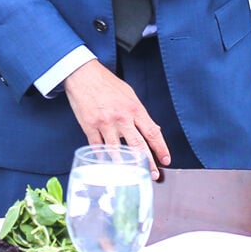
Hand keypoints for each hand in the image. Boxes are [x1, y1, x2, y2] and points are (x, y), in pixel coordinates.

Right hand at [63, 59, 170, 177]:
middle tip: (153, 174)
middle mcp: (122, 117)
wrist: (85, 75)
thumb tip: (153, 129)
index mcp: (134, 108)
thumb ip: (140, 113)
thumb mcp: (129, 94)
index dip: (160, 148)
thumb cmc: (108, 84)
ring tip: (131, 176)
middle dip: (147, 162)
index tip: (165, 159)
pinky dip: (102, 158)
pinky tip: (107, 165)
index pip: (152, 132)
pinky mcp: (90, 127)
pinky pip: (98, 148)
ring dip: (125, 166)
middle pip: (138, 145)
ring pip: (117, 151)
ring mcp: (105, 123)